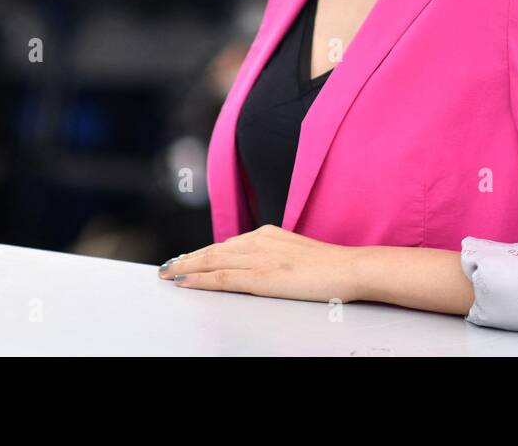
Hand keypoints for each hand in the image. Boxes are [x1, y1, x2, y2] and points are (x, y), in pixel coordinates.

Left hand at [159, 225, 363, 302]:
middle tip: (167, 266)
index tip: (186, 259)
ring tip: (168, 274)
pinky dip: (199, 279)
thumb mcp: (298, 255)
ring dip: (186, 268)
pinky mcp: (261, 276)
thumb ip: (276, 257)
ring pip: (212, 261)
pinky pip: (222, 277)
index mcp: (269, 234)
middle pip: (214, 250)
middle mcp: (260, 240)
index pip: (227, 244)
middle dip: (188, 259)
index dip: (203, 252)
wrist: (350, 268)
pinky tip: (185, 282)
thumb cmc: (331, 266)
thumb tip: (260, 267)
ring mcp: (260, 258)